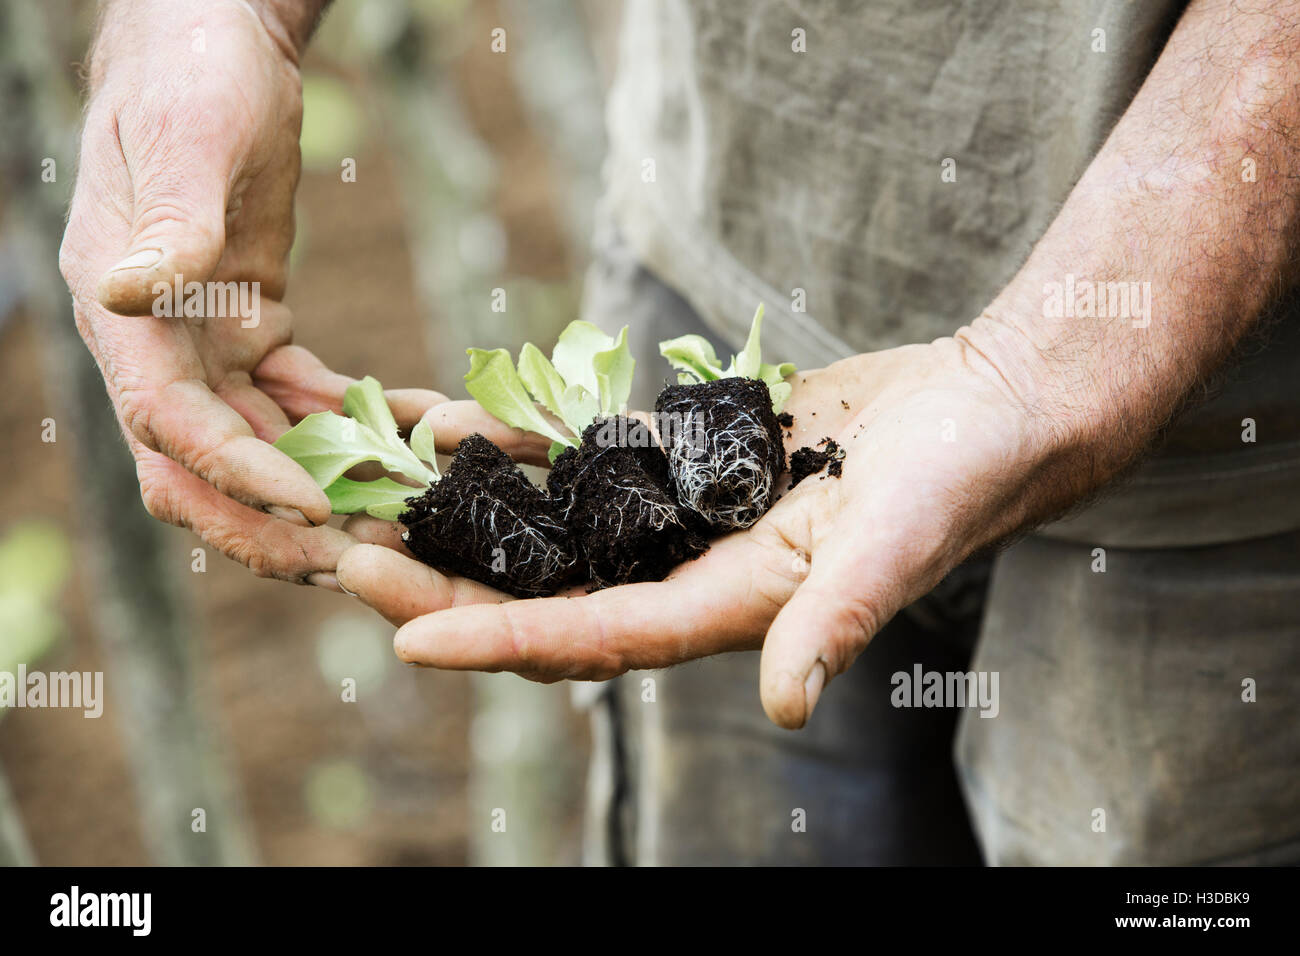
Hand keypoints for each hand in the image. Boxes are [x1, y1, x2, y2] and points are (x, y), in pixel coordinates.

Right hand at [58, 0, 360, 582]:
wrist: (217, 45)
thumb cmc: (192, 81)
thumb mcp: (185, 146)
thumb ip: (165, 225)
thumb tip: (124, 294)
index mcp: (123, 315)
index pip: (168, 424)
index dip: (235, 473)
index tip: (312, 506)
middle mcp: (157, 344)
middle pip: (203, 468)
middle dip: (272, 523)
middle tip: (359, 558)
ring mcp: (206, 342)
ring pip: (257, 446)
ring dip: (324, 488)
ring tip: (401, 514)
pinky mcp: (254, 328)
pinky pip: (301, 399)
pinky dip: (352, 424)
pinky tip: (417, 435)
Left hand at [337, 334, 1047, 726]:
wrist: (986, 405)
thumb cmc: (958, 475)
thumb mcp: (899, 538)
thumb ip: (837, 617)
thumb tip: (786, 706)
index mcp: (732, 608)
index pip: (596, 636)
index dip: (501, 641)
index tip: (405, 637)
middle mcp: (694, 572)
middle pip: (548, 591)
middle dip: (449, 581)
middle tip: (351, 556)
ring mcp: (685, 515)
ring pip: (553, 526)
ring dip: (468, 513)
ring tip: (376, 486)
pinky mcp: (690, 456)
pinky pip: (588, 456)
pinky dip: (526, 443)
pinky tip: (459, 420)